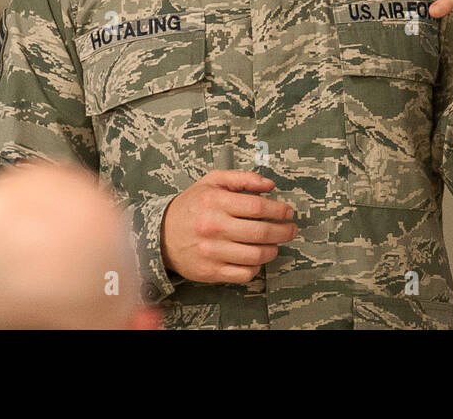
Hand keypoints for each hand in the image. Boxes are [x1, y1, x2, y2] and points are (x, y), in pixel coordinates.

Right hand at [160, 170, 297, 283]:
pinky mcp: (211, 271)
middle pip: (261, 232)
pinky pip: (244, 273)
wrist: (160, 233)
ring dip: (273, 250)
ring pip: (256, 255)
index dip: (279, 210)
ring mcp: (212, 251)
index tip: (288, 212)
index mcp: (215, 201)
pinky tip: (256, 257)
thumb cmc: (192, 205)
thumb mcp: (212, 181)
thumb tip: (270, 184)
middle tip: (291, 229)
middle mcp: (213, 227)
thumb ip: (242, 178)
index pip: (258, 207)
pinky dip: (256, 267)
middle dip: (284, 231)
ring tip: (276, 244)